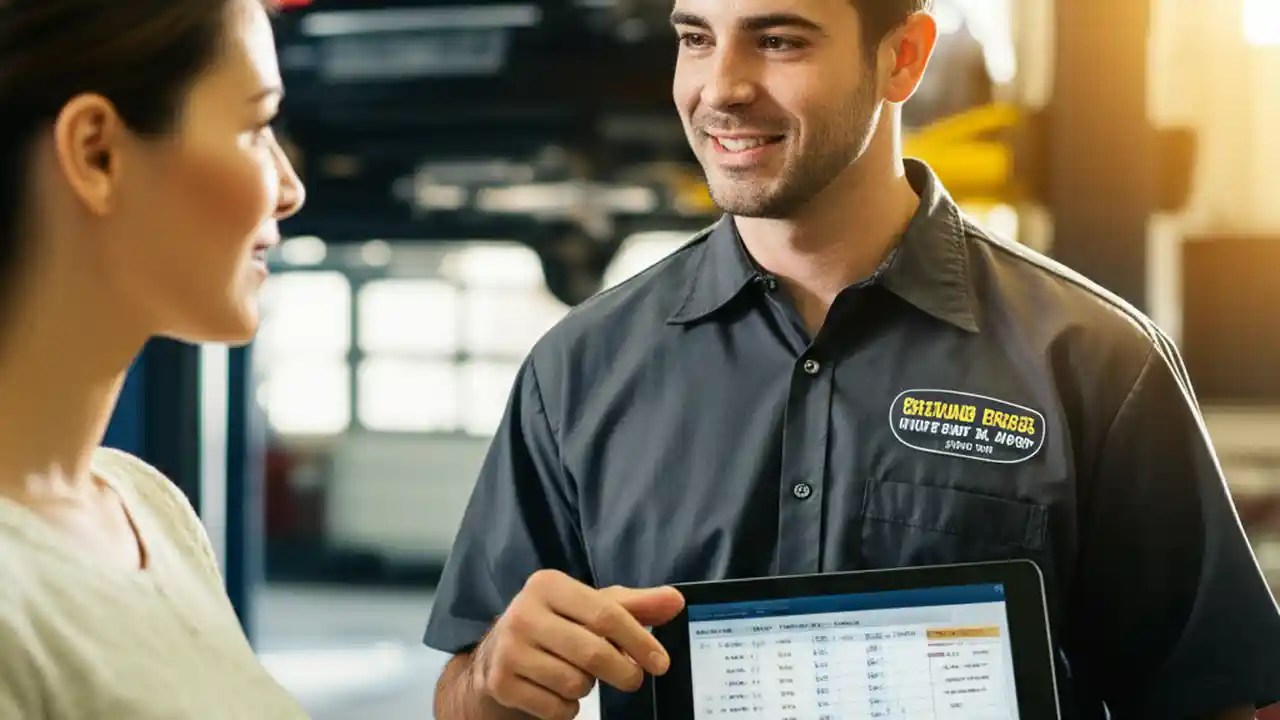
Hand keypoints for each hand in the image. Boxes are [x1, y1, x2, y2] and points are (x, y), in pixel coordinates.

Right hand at [470, 569, 684, 719]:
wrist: (497, 655)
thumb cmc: (556, 625)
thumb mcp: (591, 608)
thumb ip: (635, 605)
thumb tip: (675, 601)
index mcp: (547, 584)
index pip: (606, 614)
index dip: (640, 641)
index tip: (660, 663)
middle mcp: (523, 612)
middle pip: (592, 652)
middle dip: (623, 672)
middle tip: (633, 678)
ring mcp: (508, 649)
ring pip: (574, 682)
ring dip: (588, 687)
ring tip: (578, 674)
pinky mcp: (500, 683)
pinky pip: (555, 708)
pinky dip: (568, 707)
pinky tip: (558, 691)